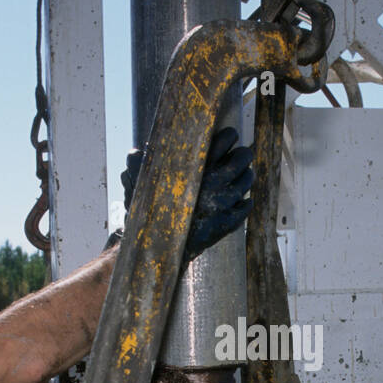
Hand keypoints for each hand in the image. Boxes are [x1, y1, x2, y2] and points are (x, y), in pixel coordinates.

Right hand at [121, 127, 253, 262]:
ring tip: (246, 174)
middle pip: (240, 160)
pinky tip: (244, 199)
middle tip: (243, 154)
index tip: (230, 136)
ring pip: (245, 183)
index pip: (223, 140)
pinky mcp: (225, 224)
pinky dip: (246, 202)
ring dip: (247, 176)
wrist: (157, 246)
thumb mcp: (139, 182)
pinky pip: (244, 209)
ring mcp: (221, 204)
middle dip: (244, 154)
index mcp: (195, 167)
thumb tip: (135, 152)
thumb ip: (139, 164)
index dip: (229, 135)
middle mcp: (213, 183)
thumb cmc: (147, 211)